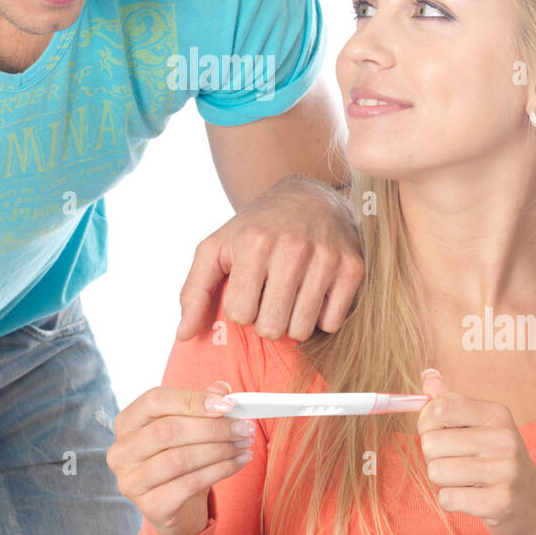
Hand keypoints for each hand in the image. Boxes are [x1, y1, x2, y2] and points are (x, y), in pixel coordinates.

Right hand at [108, 380, 254, 534]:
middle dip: (212, 428)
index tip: (227, 405)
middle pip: (168, 430)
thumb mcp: (188, 427)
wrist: (175, 507)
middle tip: (244, 428)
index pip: (154, 401)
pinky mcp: (150, 506)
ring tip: (244, 444)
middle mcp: (121, 451)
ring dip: (220, 450)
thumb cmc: (179, 458)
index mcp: (127, 422)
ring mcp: (131, 481)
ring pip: (180, 458)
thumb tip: (222, 389)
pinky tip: (239, 462)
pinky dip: (220, 471)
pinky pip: (190, 484)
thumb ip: (200, 404)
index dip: (191, 400)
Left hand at [176, 175, 363, 341]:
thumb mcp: (216, 249)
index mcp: (254, 244)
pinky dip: (321, 317)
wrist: (307, 198)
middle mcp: (291, 249)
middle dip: (266, 320)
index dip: (240, 308)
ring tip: (289, 297)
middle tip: (269, 297)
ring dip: (292, 321)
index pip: (239, 314)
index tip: (247, 289)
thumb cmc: (256, 229)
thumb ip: (194, 291)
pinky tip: (314, 294)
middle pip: (271, 328)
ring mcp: (326, 258)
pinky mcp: (352, 268)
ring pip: (302, 330)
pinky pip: (331, 323)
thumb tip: (183, 335)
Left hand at [416, 369, 535, 534]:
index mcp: (496, 413)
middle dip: (433, 456)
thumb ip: (452, 402)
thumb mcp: (482, 426)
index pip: (440, 407)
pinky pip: (447, 499)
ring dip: (442, 481)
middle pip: (431, 442)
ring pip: (436, 471)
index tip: (437, 432)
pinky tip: (470, 497)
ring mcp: (505, 470)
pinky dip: (450, 501)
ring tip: (464, 480)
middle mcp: (504, 438)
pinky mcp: (501, 502)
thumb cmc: (497, 460)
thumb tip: (428, 376)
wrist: (532, 505)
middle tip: (456, 462)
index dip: (426, 422)